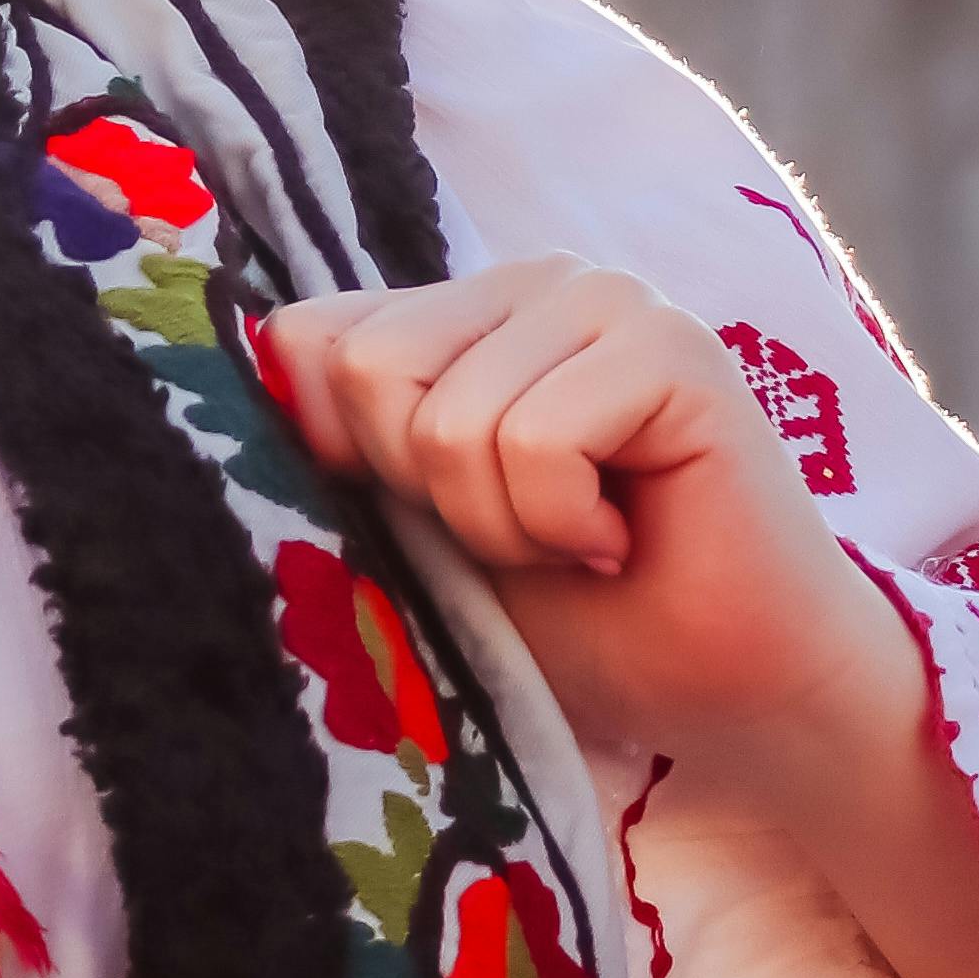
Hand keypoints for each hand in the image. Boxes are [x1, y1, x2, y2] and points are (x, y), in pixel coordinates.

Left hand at [262, 257, 978, 977]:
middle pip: (366, 370)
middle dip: (429, 498)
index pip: (308, 340)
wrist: (728, 693)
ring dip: (504, 526)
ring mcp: (604, 298)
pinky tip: (622, 536)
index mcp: (456, 319)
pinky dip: (560, 523)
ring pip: (449, 417)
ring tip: (581, 541)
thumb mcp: (422, 535)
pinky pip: (535, 437)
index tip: (444, 525)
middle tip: (526, 538)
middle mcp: (527, 284)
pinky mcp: (670, 343)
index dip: (349, 461)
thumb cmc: (581, 624)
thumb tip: (250, 364)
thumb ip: (349, 447)